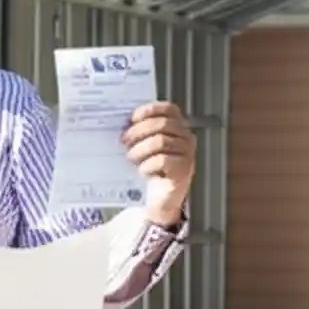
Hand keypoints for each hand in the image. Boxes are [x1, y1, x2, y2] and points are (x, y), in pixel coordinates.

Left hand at [121, 101, 195, 227]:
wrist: (159, 199)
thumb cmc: (150, 168)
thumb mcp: (144, 146)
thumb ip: (138, 133)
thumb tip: (120, 122)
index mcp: (177, 127)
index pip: (169, 109)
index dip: (150, 110)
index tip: (132, 118)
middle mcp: (186, 138)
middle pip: (162, 124)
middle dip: (138, 131)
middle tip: (123, 141)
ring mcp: (188, 154)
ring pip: (161, 142)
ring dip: (140, 149)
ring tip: (130, 158)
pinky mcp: (184, 171)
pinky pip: (164, 161)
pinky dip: (148, 164)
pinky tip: (142, 170)